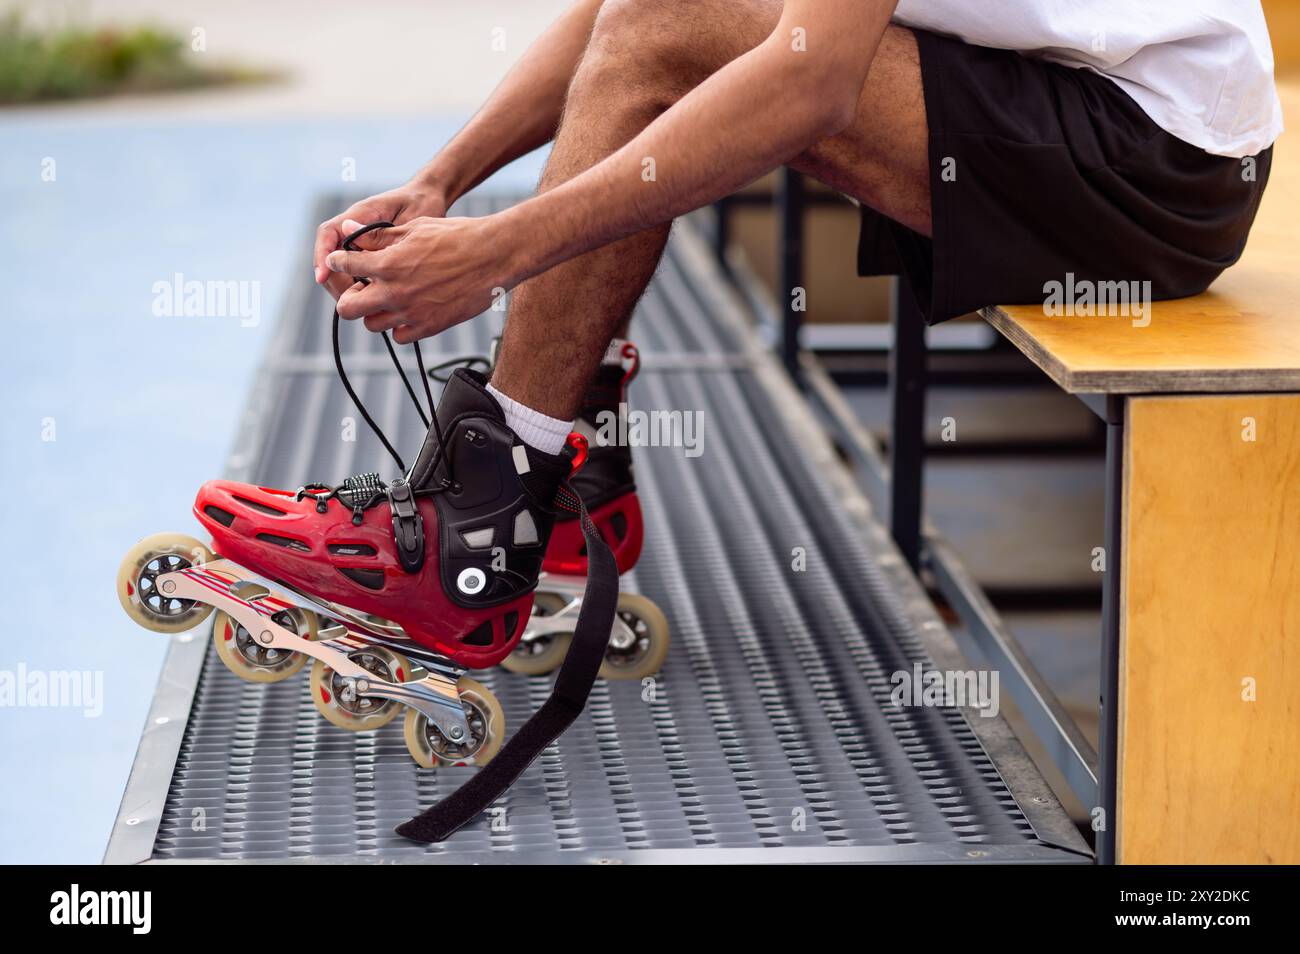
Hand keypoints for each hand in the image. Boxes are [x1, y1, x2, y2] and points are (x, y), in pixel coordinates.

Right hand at [313, 182, 448, 296]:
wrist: (429, 198)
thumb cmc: (418, 203)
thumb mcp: (406, 219)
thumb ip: (384, 235)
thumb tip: (359, 253)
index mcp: (359, 215)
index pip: (329, 233)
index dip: (322, 255)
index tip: (323, 277)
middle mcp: (354, 228)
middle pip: (330, 256)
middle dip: (334, 280)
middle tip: (348, 300)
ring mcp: (360, 241)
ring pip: (341, 267)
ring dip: (346, 286)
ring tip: (362, 303)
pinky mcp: (370, 253)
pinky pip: (356, 271)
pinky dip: (360, 286)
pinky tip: (374, 299)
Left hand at [325, 214, 517, 343]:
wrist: (494, 256)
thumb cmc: (458, 236)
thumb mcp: (415, 227)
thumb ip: (378, 235)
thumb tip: (349, 228)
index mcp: (388, 263)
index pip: (345, 265)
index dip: (338, 261)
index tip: (341, 260)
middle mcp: (395, 291)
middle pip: (348, 308)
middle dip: (348, 297)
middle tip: (359, 288)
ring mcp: (412, 312)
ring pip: (372, 324)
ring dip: (374, 311)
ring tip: (386, 299)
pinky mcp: (429, 327)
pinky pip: (399, 336)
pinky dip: (398, 326)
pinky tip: (407, 311)